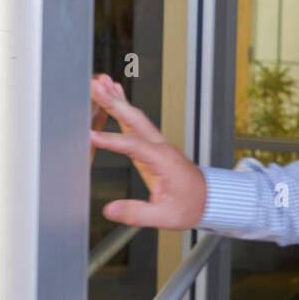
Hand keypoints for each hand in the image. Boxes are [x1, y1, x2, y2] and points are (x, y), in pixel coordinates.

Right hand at [89, 73, 207, 229]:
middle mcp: (160, 147)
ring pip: (135, 117)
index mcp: (163, 161)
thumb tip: (111, 210)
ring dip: (118, 100)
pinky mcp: (153, 147)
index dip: (111, 140)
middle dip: (115, 103)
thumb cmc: (191, 206)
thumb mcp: (166, 216)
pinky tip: (115, 97)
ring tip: (100, 83)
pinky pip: (136, 123)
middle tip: (96, 87)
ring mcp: (158, 145)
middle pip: (135, 119)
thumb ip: (138, 213)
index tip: (90, 135)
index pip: (133, 146)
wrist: (208, 199)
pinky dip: (124, 108)